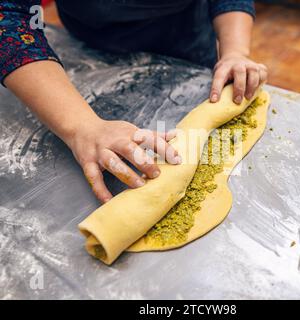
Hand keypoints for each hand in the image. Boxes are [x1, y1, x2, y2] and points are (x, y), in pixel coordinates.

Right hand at [66, 118, 180, 202]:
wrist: (81, 128)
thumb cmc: (112, 132)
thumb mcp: (132, 131)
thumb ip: (153, 135)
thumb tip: (175, 135)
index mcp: (129, 133)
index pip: (149, 138)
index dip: (163, 148)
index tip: (177, 159)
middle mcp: (114, 141)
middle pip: (129, 149)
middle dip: (143, 161)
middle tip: (156, 174)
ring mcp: (100, 151)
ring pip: (112, 162)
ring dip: (126, 174)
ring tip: (139, 186)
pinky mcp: (88, 162)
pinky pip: (93, 177)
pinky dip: (100, 190)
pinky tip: (109, 201)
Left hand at [210, 53, 267, 103]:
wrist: (234, 58)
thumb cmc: (225, 74)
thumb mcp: (219, 77)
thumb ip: (220, 88)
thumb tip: (216, 107)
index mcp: (224, 68)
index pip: (219, 77)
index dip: (216, 89)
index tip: (214, 100)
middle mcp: (237, 64)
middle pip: (239, 72)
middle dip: (239, 88)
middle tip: (237, 101)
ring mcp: (249, 64)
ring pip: (253, 73)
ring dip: (251, 87)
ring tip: (248, 98)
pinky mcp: (259, 67)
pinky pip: (263, 74)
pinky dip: (261, 82)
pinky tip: (257, 89)